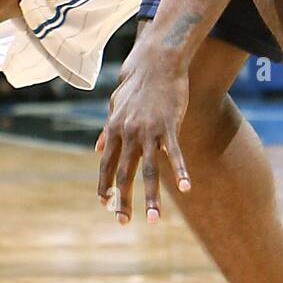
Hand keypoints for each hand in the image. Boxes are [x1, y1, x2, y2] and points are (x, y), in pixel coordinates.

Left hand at [96, 40, 189, 223]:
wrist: (156, 61)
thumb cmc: (137, 84)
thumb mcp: (115, 106)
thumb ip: (107, 130)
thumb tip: (97, 150)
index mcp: (114, 130)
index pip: (106, 165)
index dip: (105, 186)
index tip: (105, 204)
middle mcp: (128, 133)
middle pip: (124, 173)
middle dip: (123, 200)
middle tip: (122, 221)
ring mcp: (148, 131)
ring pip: (149, 170)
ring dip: (151, 197)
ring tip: (153, 219)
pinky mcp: (169, 126)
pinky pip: (174, 154)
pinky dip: (180, 172)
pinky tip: (185, 189)